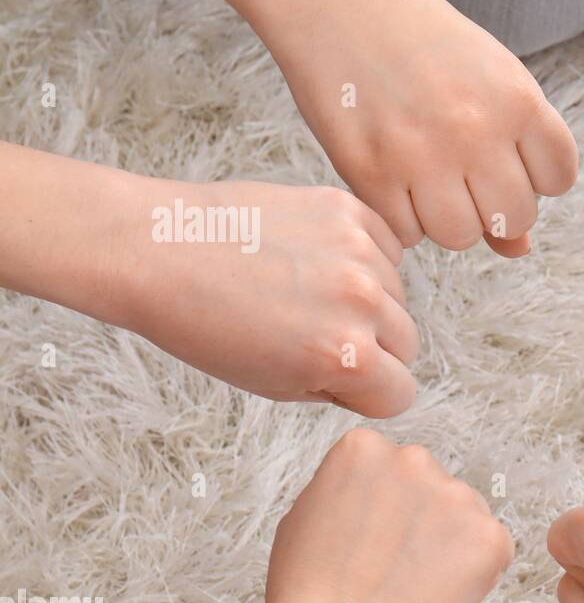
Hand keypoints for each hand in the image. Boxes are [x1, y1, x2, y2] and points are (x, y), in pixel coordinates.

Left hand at [118, 180, 419, 417]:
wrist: (157, 251)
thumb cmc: (204, 324)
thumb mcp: (274, 385)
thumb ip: (340, 386)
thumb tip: (378, 377)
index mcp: (345, 356)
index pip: (401, 392)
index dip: (370, 392)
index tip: (340, 377)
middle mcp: (361, 302)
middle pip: (407, 342)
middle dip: (372, 345)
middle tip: (317, 332)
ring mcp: (357, 250)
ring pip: (399, 293)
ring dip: (368, 299)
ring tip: (307, 291)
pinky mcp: (346, 209)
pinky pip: (387, 246)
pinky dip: (364, 257)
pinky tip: (316, 260)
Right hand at [264, 428, 513, 602]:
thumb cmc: (306, 592)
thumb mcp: (307, 512)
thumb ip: (348, 488)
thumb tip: (374, 489)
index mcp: (365, 448)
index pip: (392, 472)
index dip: (383, 515)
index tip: (366, 545)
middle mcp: (414, 459)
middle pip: (433, 489)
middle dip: (422, 524)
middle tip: (392, 571)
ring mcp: (456, 495)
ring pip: (465, 518)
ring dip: (450, 548)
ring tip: (411, 589)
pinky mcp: (490, 536)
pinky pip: (492, 550)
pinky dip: (475, 576)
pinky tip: (437, 598)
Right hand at [265, 0, 577, 254]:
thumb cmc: (421, 39)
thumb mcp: (488, 78)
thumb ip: (517, 153)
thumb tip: (520, 248)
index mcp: (517, 99)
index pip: (557, 179)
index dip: (534, 176)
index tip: (506, 156)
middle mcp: (475, 129)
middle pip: (515, 218)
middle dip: (494, 206)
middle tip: (464, 174)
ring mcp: (421, 154)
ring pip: (461, 236)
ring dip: (447, 218)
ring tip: (427, 178)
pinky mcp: (369, 172)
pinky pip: (407, 234)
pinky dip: (401, 218)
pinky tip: (393, 178)